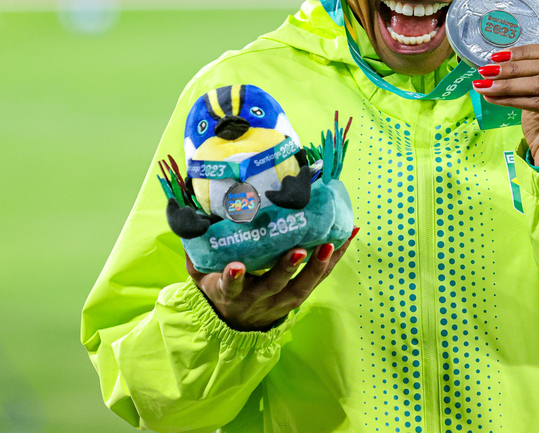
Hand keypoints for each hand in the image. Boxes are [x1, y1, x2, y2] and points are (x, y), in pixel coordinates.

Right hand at [186, 227, 359, 331]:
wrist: (235, 322)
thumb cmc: (218, 285)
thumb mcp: (200, 273)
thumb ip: (194, 250)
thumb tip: (189, 217)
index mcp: (228, 292)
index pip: (229, 288)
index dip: (232, 279)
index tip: (235, 267)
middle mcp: (257, 299)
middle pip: (273, 285)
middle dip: (285, 269)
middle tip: (297, 251)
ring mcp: (281, 300)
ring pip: (303, 285)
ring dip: (318, 265)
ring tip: (332, 242)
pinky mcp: (299, 295)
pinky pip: (320, 277)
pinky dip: (335, 257)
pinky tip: (349, 234)